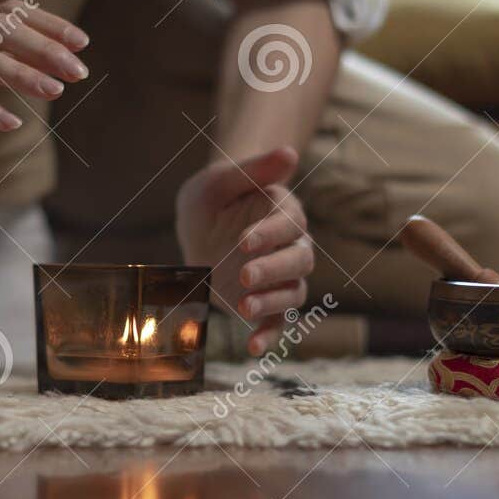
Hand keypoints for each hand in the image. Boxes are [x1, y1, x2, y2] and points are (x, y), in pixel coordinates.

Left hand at [175, 147, 314, 356]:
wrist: (200, 225)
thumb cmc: (213, 197)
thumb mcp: (222, 179)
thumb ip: (253, 169)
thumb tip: (290, 150)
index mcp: (284, 213)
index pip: (288, 224)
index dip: (270, 234)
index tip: (243, 241)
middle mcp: (290, 246)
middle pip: (299, 260)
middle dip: (273, 270)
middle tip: (244, 275)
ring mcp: (280, 277)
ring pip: (291, 293)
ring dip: (271, 302)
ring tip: (243, 309)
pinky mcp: (265, 301)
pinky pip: (276, 322)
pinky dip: (268, 336)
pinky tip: (252, 348)